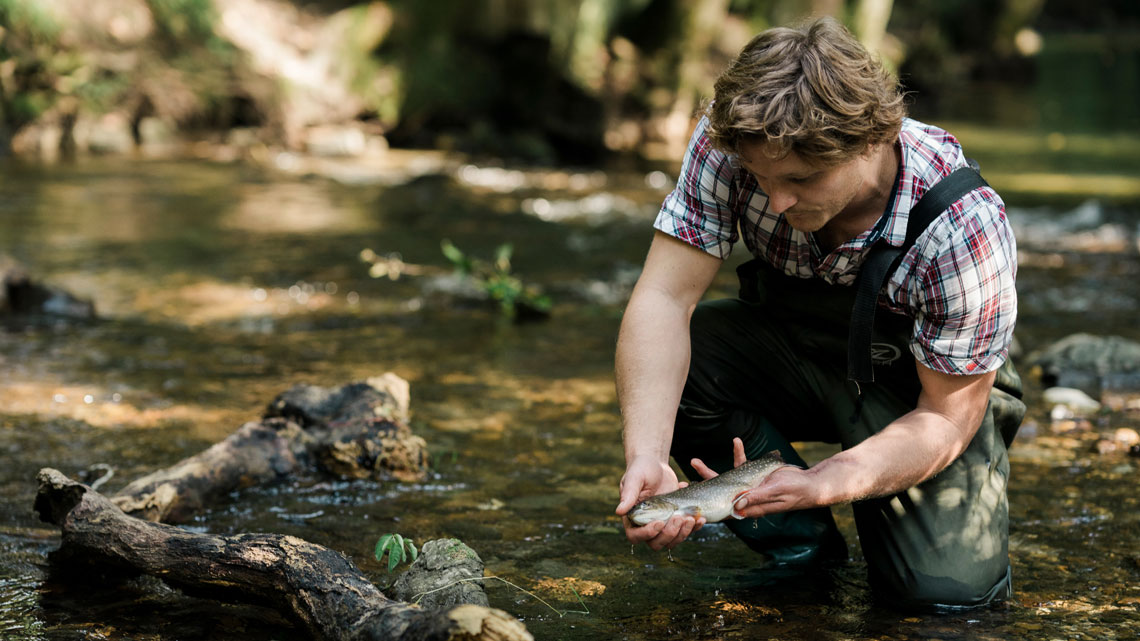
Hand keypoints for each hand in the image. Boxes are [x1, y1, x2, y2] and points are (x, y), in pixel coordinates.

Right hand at [616, 456, 703, 549]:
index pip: (635, 536)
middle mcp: (646, 525)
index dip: (647, 534)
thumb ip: (628, 494)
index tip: (659, 522)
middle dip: (669, 534)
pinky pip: (684, 532)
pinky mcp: (675, 521)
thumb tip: (619, 512)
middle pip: (656, 544)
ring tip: (691, 518)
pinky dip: (694, 529)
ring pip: (671, 542)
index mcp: (632, 518)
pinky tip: (700, 518)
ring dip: (682, 534)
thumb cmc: (641, 469)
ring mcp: (662, 525)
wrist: (656, 464)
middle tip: (678, 517)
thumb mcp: (634, 478)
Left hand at [691, 438, 818, 518]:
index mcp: (747, 507)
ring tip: (695, 460)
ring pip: (725, 478)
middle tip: (683, 479)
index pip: (721, 507)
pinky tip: (736, 441)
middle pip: (717, 492)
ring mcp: (747, 486)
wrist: (809, 484)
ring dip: (711, 470)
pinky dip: (738, 453)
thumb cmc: (794, 492)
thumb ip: (756, 498)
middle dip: (700, 485)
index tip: (689, 498)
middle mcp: (744, 497)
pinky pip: (742, 464)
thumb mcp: (775, 494)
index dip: (706, 504)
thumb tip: (736, 504)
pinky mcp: (754, 475)